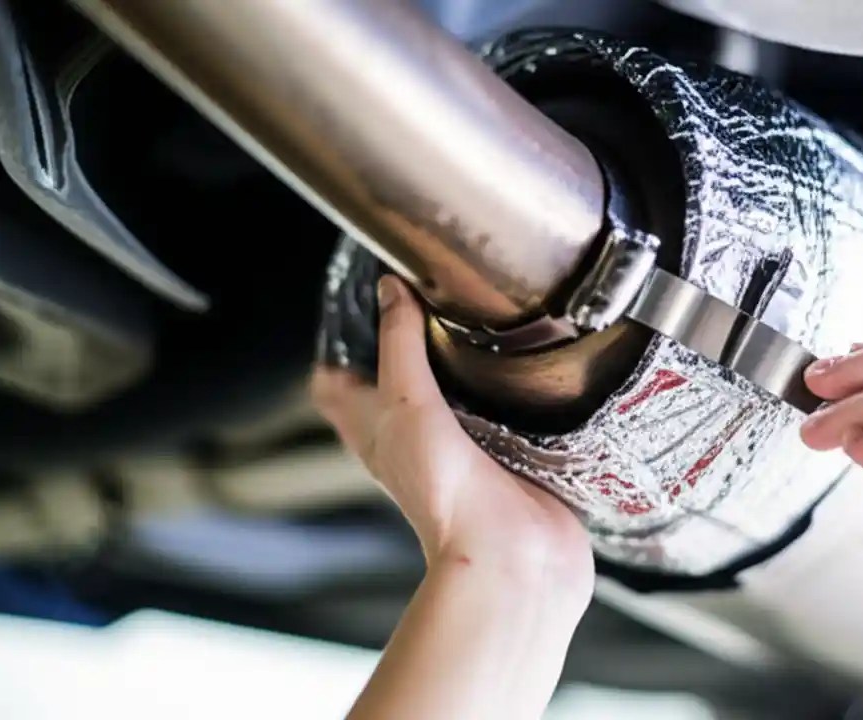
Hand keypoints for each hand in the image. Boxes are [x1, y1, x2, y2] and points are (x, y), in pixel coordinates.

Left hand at [311, 275, 592, 592]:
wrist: (511, 556)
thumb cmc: (445, 495)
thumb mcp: (408, 404)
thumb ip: (401, 345)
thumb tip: (392, 289)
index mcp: (375, 432)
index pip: (337, 386)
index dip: (339, 348)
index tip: (357, 302)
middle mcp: (415, 440)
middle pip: (397, 387)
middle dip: (406, 346)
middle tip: (424, 298)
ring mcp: (463, 450)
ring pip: (453, 400)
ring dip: (463, 367)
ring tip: (477, 320)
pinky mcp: (509, 459)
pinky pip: (503, 417)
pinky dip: (509, 393)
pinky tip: (525, 368)